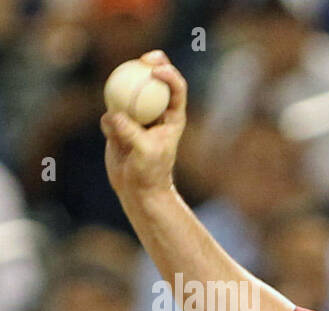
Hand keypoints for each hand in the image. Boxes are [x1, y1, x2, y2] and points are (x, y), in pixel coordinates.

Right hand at [100, 50, 187, 196]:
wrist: (137, 190)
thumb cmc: (150, 173)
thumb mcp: (144, 152)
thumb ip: (129, 131)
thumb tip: (112, 115)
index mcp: (172, 118)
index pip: (176, 89)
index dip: (169, 74)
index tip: (155, 69)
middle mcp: (156, 114)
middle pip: (155, 82)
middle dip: (152, 65)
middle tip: (143, 58)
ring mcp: (137, 118)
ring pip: (129, 94)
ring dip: (124, 86)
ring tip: (117, 82)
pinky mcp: (119, 126)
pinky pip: (110, 113)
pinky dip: (108, 119)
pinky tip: (110, 131)